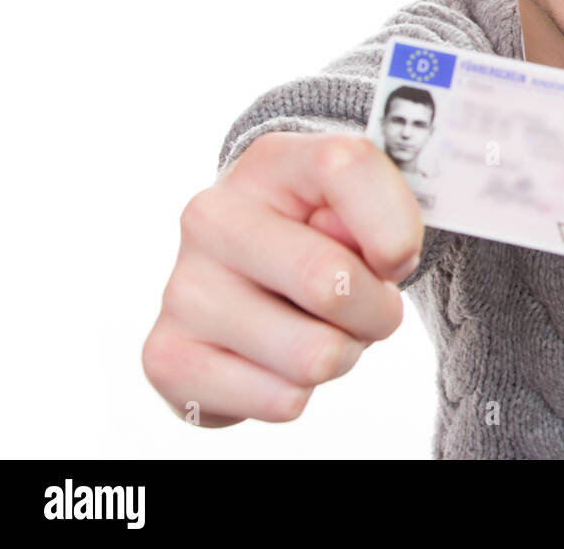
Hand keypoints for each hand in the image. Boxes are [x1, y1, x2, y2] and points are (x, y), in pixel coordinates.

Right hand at [142, 132, 423, 425]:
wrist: (257, 279)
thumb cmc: (324, 238)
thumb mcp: (367, 206)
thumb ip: (390, 213)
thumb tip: (379, 261)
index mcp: (270, 162)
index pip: (348, 167)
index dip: (396, 225)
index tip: (393, 255)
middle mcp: (212, 215)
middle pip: (333, 282)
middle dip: (376, 311)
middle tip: (362, 305)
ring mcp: (182, 287)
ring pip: (314, 356)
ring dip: (339, 355)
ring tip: (315, 327)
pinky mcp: (167, 357)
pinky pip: (282, 402)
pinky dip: (297, 392)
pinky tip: (274, 358)